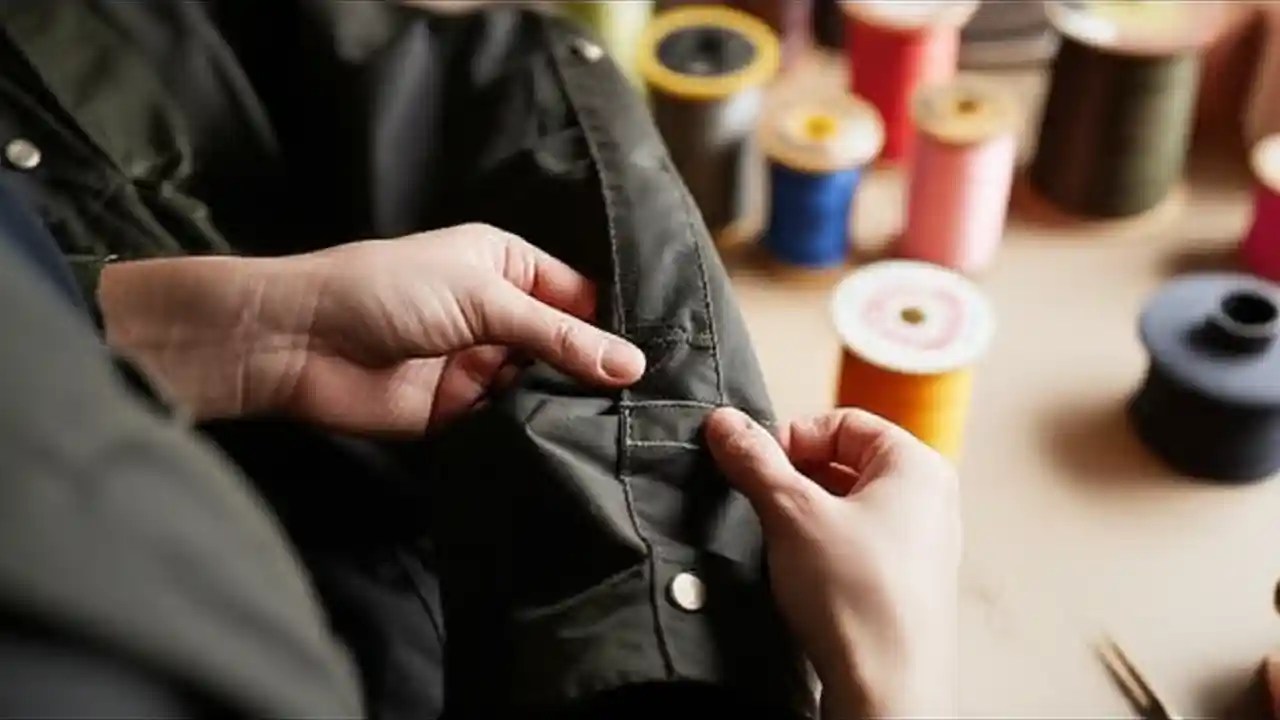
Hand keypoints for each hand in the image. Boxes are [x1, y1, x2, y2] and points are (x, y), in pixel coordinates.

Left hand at [98, 224, 644, 432]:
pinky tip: (572, 450)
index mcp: (508, 267)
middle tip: (651, 408)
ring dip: (570, 409)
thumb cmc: (385, 290)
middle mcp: (499, 316)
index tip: (659, 362)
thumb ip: (557, 335)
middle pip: (567, 349)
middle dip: (598, 374)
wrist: (298, 342)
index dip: (614, 328)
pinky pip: (510, 426)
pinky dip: (534, 436)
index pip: (580, 298)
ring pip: (544, 391)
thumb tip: (631, 366)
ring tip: (622, 434)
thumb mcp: (482, 297)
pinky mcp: (459, 414)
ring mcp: (480, 366)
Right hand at [704, 408, 960, 718]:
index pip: (843, 422)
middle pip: (846, 461)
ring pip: (848, 505)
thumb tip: (724, 423)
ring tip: (782, 543)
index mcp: (916, 466)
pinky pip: (858, 544)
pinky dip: (824, 548)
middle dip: (795, 479)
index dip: (792, 438)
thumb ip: (754, 460)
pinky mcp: (908, 583)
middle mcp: (929, 500)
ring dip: (806, 515)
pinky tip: (804, 575)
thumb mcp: (791, 513)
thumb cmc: (857, 598)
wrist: (887, 689)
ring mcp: (922, 544)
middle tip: (762, 502)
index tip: (757, 466)